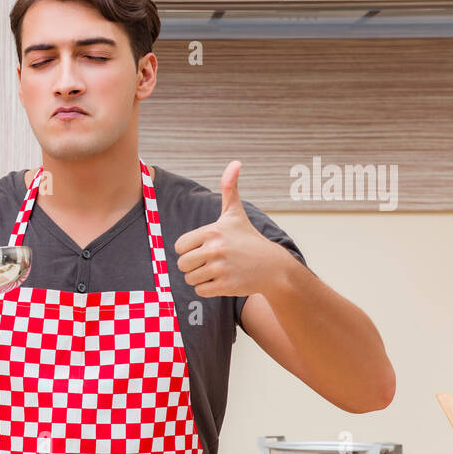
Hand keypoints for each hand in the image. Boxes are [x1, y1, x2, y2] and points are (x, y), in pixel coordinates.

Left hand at [173, 161, 288, 297]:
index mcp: (212, 231)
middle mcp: (215, 249)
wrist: (273, 267)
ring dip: (200, 278)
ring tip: (217, 270)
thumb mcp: (236, 214)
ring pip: (190, 279)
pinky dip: (208, 288)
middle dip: (193, 265)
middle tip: (211, 262)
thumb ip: (229, 189)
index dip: (189, 249)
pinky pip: (200, 291)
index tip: (204, 248)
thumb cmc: (249, 239)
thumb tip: (235, 162)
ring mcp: (220, 269)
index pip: (179, 246)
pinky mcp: (225, 286)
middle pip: (182, 264)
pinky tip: (223, 280)